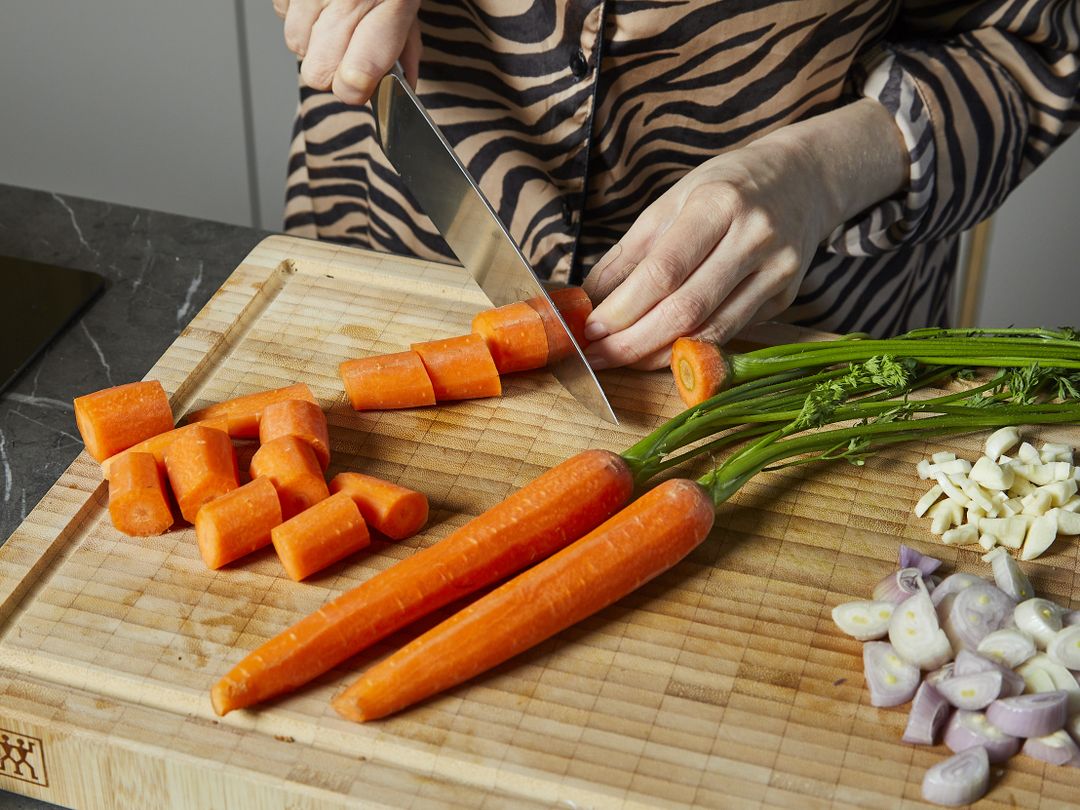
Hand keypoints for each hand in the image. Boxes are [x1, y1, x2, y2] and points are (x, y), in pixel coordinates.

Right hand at [273, 0, 421, 104]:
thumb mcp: (409, 3)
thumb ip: (407, 46)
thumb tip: (406, 86)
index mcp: (388, 6)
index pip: (354, 80)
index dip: (355, 90)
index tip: (361, 83)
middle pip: (318, 74)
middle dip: (332, 71)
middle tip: (348, 51)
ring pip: (296, 46)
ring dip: (313, 41)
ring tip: (335, 17)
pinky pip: (281, 13)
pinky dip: (298, 12)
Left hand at [581, 99, 908, 369]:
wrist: (802, 179)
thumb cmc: (726, 188)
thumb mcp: (673, 201)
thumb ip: (631, 251)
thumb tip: (587, 297)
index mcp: (717, 203)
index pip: (664, 270)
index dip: (624, 307)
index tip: (591, 328)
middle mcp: (753, 236)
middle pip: (687, 307)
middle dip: (635, 341)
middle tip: (599, 355)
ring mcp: (776, 270)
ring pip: (711, 329)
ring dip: (659, 354)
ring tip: (622, 359)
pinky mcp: (785, 296)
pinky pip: (730, 332)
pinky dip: (690, 349)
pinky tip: (660, 352)